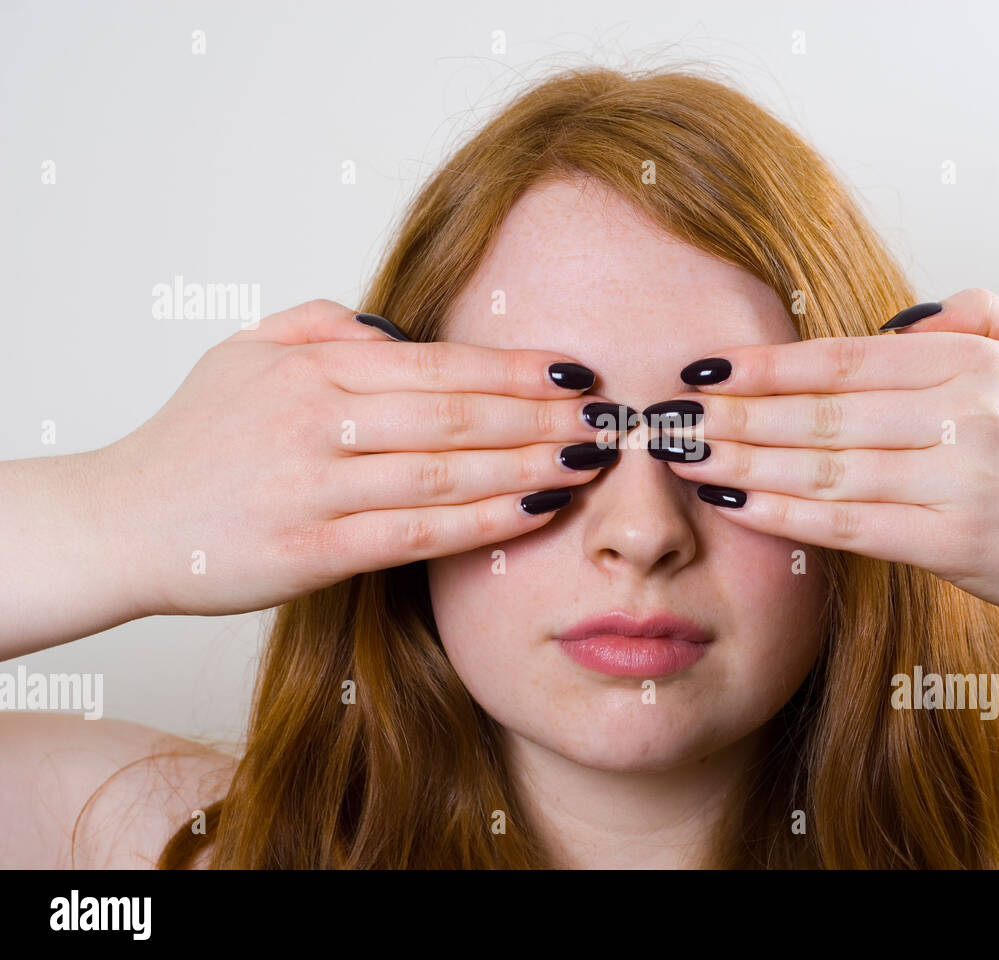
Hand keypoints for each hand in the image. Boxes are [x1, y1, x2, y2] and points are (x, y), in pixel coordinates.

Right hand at [103, 299, 621, 618]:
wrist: (123, 520)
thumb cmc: (196, 438)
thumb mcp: (246, 353)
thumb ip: (322, 326)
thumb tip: (396, 327)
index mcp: (310, 365)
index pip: (437, 363)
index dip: (513, 369)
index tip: (572, 372)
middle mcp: (315, 417)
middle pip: (454, 413)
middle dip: (540, 414)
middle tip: (605, 417)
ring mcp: (313, 485)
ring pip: (445, 471)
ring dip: (527, 464)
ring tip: (585, 461)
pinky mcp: (310, 549)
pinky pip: (415, 533)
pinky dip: (481, 521)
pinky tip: (531, 509)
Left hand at [653, 288, 998, 627]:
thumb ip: (972, 318)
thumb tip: (890, 321)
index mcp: (977, 364)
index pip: (846, 359)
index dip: (768, 365)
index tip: (708, 369)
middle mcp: (967, 416)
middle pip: (823, 412)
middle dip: (738, 414)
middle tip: (672, 417)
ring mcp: (961, 483)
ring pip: (826, 467)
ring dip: (746, 461)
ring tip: (686, 457)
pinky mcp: (956, 546)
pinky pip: (851, 524)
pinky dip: (787, 513)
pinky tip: (739, 504)